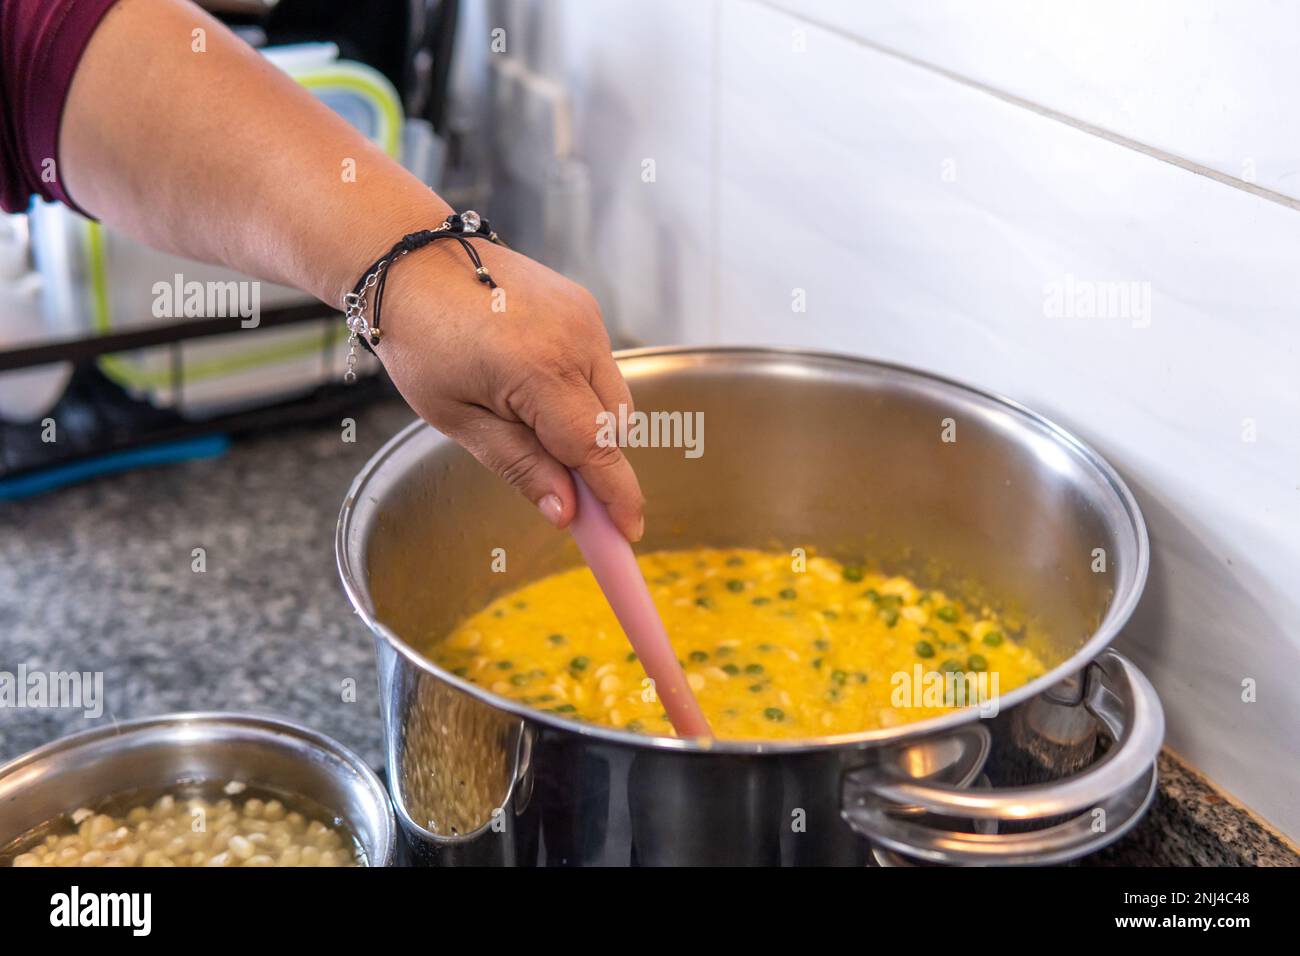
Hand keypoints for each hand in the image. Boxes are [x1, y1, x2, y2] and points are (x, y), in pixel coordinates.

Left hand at [375, 240, 644, 540]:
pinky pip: (600, 366)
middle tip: (563, 487)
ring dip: (590, 424)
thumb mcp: (458, 419)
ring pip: (614, 398)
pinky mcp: (585, 307)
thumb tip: (564, 511)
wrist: (413, 264)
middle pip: (615, 426)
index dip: (616, 495)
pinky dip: (582, 389)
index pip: (596, 448)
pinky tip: (536, 385)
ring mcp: (586, 317)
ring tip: (531, 421)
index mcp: (538, 370)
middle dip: (597, 461)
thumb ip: (519, 466)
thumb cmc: (424, 341)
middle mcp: (575, 338)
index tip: (628, 531)